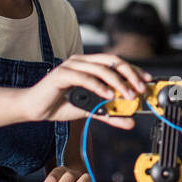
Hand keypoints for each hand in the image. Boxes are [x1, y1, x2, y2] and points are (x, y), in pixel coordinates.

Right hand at [18, 52, 151, 127]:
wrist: (35, 109)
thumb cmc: (60, 105)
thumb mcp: (90, 111)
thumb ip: (110, 114)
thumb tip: (131, 120)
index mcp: (89, 64)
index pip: (117, 62)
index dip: (134, 70)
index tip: (146, 82)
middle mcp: (82, 61)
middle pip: (113, 61)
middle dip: (130, 75)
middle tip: (140, 90)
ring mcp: (71, 65)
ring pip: (101, 68)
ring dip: (117, 83)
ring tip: (127, 96)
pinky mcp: (62, 74)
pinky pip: (85, 77)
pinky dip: (98, 86)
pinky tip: (108, 95)